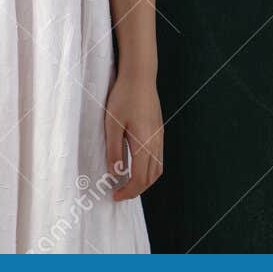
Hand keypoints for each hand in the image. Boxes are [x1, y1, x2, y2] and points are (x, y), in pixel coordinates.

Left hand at [105, 74, 162, 200]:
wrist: (140, 76)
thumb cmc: (124, 97)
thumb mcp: (112, 124)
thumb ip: (114, 150)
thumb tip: (114, 174)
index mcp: (144, 144)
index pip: (140, 179)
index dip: (128, 191)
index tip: (115, 195)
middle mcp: (156, 143)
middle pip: (151, 178)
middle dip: (136, 190)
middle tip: (120, 192)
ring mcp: (160, 137)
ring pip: (158, 169)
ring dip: (145, 181)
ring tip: (128, 182)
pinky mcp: (159, 130)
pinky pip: (158, 158)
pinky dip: (149, 169)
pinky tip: (137, 164)